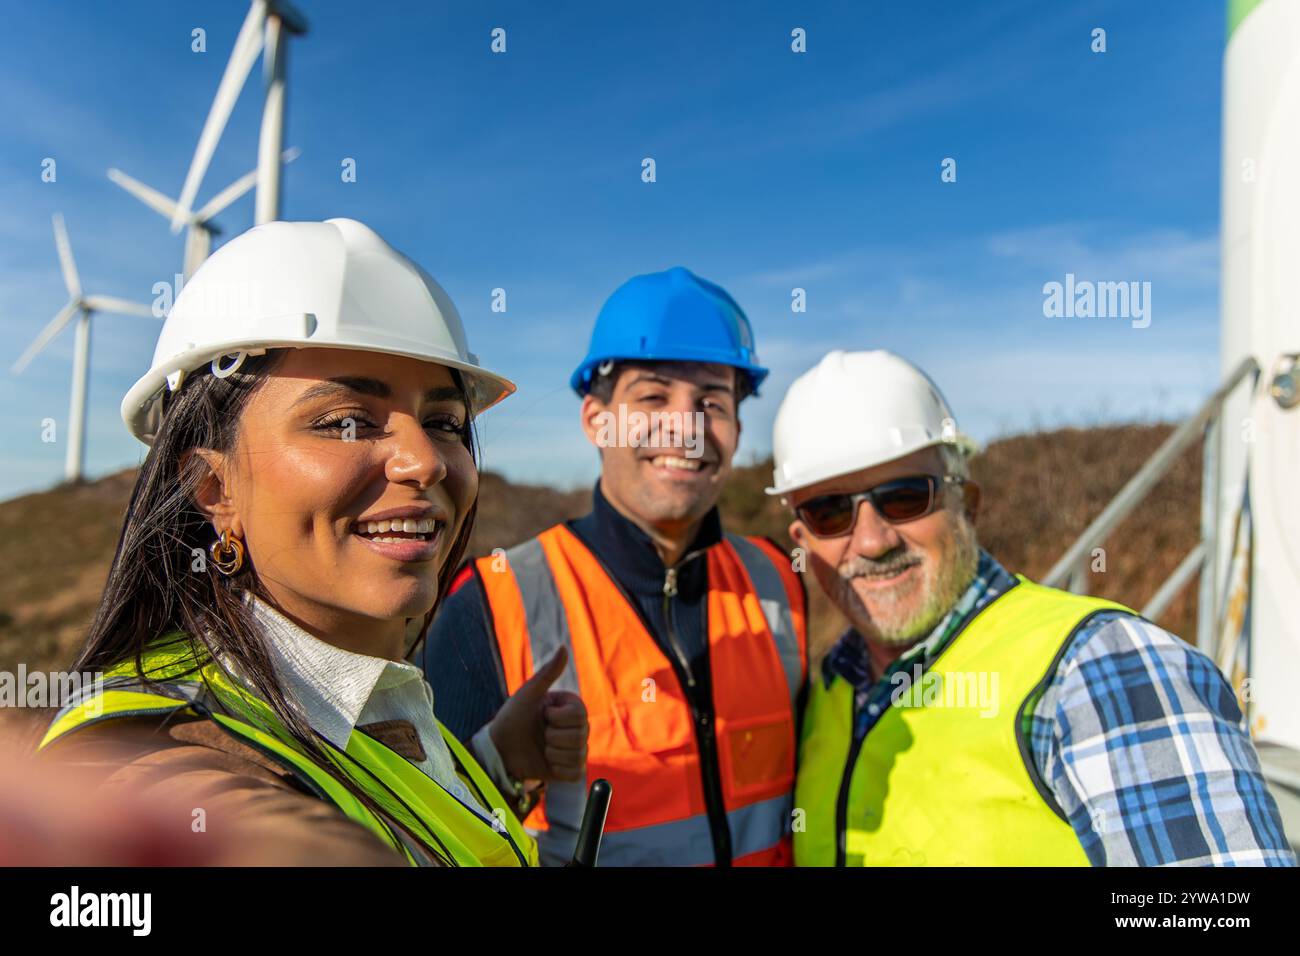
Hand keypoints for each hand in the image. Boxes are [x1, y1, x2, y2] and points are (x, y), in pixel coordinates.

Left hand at [489, 646, 587, 783]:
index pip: (580, 715)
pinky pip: (575, 773)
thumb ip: (548, 672)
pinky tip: (547, 762)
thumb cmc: (512, 718)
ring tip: (541, 748)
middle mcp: (578, 728)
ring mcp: (576, 750)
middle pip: (580, 736)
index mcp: (572, 708)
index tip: (543, 715)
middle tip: (540, 734)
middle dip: (552, 737)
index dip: (557, 718)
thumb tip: (563, 648)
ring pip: (578, 755)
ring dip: (552, 753)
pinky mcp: (571, 770)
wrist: (499, 749)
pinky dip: (558, 769)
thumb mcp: (528, 693)